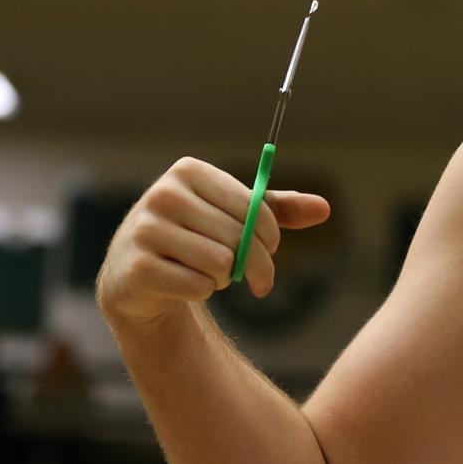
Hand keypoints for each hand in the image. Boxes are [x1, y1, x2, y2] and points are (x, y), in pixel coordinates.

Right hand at [95, 156, 330, 326]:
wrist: (138, 272)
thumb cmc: (196, 236)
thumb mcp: (236, 216)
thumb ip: (279, 210)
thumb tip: (325, 208)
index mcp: (189, 172)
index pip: (253, 206)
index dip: (271, 235)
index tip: (271, 248)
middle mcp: (163, 195)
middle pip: (240, 237)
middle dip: (255, 264)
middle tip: (253, 276)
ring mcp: (145, 230)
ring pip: (221, 263)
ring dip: (225, 277)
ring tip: (209, 271)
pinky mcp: (137, 267)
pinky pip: (198, 286)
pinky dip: (202, 291)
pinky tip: (184, 283)